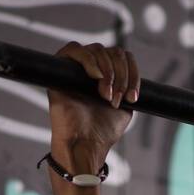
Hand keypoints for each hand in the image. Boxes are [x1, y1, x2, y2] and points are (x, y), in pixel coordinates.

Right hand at [48, 42, 140, 163]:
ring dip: (108, 72)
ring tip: (107, 97)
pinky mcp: (60, 69)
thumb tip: (131, 70)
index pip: (123, 57)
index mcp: (107, 77)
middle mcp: (92, 70)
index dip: (133, 73)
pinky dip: (89, 60)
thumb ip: (127, 87)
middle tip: (118, 99)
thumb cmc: (101, 132)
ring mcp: (76, 68)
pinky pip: (74, 49)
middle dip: (121, 76)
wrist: (85, 145)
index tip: (133, 98)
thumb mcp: (125, 108)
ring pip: (97, 49)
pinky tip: (96, 77)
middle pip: (113, 51)